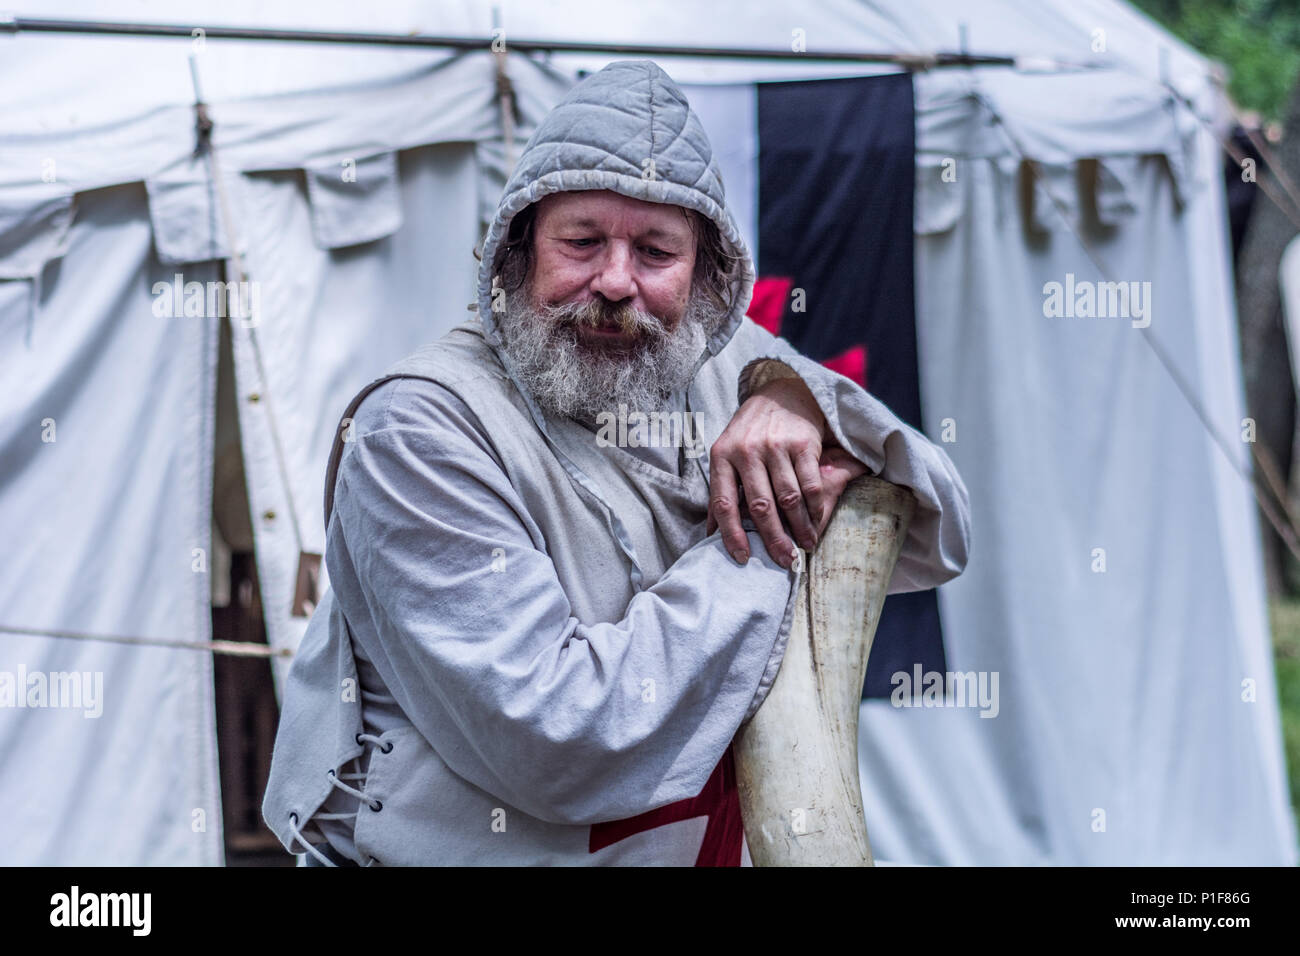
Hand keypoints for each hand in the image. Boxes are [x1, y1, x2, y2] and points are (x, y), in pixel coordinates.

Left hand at [706, 377, 867, 567]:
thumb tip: (710, 533)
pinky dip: (815, 509)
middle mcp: (746, 450)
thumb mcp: (726, 453)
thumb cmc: (749, 433)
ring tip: (804, 545)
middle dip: (773, 539)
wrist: (781, 393)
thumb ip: (720, 490)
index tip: (742, 558)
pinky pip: (810, 485)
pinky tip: (815, 522)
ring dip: (799, 528)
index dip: (731, 534)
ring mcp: (775, 446)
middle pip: (760, 506)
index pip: (723, 503)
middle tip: (783, 561)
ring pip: (788, 499)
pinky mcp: (802, 443)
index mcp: (721, 456)